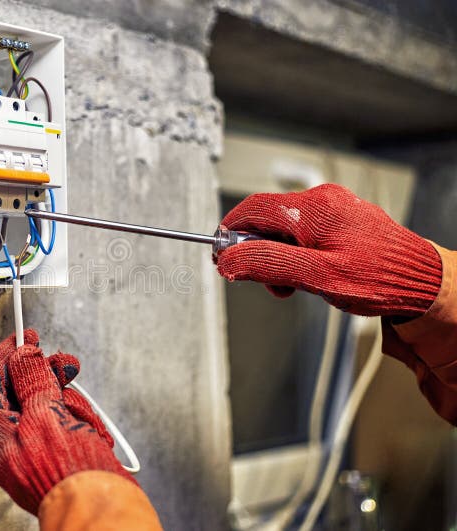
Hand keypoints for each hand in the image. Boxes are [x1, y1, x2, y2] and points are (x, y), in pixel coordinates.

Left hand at [0, 329, 134, 514]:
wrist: (102, 510)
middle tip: (63, 365)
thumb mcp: (45, 416)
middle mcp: (11, 446)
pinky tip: (92, 432)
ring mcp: (35, 451)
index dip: (3, 358)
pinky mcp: (60, 454)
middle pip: (19, 393)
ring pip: (47, 406)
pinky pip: (66, 424)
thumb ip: (31, 380)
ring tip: (84, 418)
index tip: (19, 338)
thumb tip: (22, 356)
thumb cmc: (69, 477)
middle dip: (45, 378)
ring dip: (71, 404)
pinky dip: (82, 421)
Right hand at [216, 184, 441, 316]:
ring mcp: (333, 207)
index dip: (229, 232)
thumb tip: (229, 259)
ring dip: (276, 256)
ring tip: (293, 284)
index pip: (252, 209)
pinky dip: (295, 253)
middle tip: (266, 282)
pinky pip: (303, 231)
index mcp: (313, 209)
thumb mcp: (316, 276)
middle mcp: (322, 200)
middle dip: (256, 251)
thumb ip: (268, 264)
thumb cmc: (378, 279)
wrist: (423, 282)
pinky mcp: (341, 218)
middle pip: (266, 219)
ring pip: (284, 228)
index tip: (221, 256)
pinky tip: (309, 274)